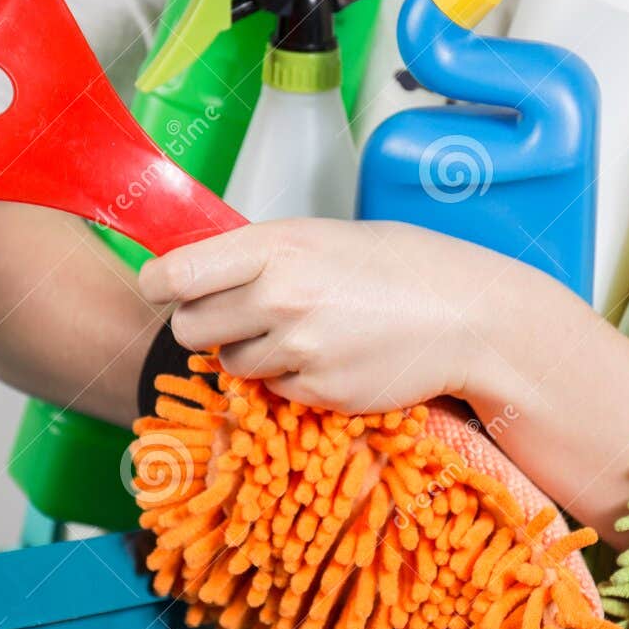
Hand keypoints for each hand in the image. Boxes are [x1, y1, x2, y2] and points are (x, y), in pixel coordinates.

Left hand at [139, 219, 504, 413]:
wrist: (467, 317)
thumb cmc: (401, 267)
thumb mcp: (323, 236)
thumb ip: (258, 253)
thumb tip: (195, 266)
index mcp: (276, 246)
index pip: (174, 273)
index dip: (160, 284)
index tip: (165, 286)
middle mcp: (280, 297)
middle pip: (188, 327)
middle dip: (204, 324)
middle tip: (238, 314)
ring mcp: (298, 349)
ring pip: (229, 363)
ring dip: (250, 353)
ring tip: (301, 331)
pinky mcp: (317, 392)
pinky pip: (273, 390)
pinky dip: (290, 379)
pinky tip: (331, 354)